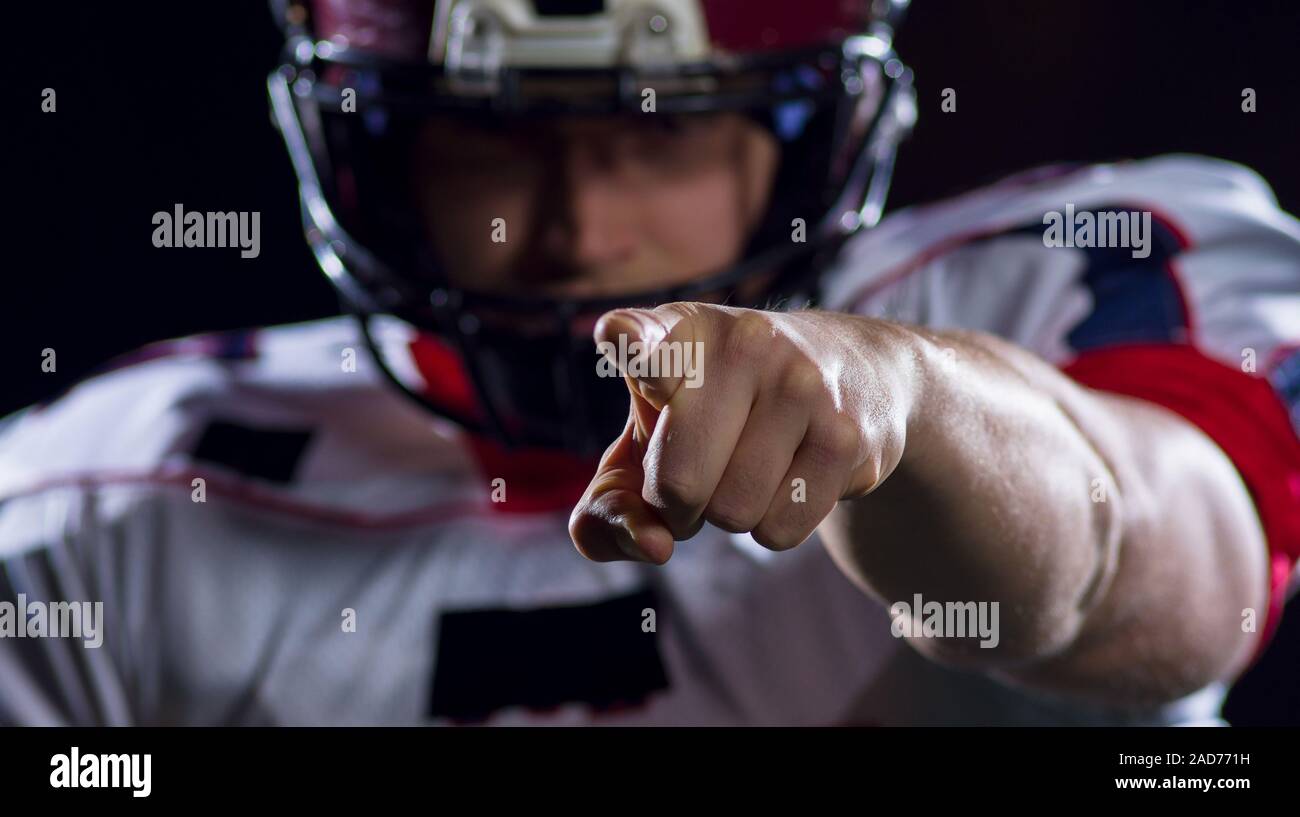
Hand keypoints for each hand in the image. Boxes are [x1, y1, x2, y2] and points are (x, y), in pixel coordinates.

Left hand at [568, 302, 916, 562]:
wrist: (856, 370)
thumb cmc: (721, 411)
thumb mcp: (655, 432)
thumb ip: (612, 501)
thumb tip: (653, 546)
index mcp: (682, 330)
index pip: (643, 338)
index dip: (629, 343)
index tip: (619, 336)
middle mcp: (744, 343)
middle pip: (677, 484)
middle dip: (678, 506)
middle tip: (697, 476)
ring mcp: (802, 386)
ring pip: (733, 514)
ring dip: (731, 512)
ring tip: (750, 465)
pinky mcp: (848, 436)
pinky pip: (781, 529)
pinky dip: (775, 523)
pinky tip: (792, 474)